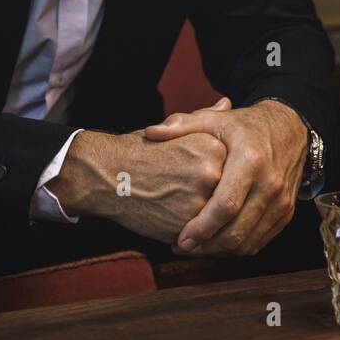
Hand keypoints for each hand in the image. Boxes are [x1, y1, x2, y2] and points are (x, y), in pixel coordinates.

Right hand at [44, 128, 226, 245]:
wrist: (107, 173)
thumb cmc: (140, 151)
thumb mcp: (173, 128)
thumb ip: (205, 119)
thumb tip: (227, 103)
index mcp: (215, 147)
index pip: (232, 172)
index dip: (212, 180)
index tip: (191, 178)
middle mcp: (213, 172)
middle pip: (225, 195)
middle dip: (209, 201)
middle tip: (182, 196)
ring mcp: (201, 200)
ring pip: (216, 219)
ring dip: (204, 221)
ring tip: (175, 207)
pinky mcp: (186, 225)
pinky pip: (201, 236)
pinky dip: (191, 235)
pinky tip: (169, 219)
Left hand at [143, 97, 307, 256]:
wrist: (291, 128)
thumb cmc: (245, 125)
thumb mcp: (215, 119)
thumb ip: (181, 125)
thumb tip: (151, 132)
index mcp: (250, 160)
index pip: (226, 205)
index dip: (202, 227)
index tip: (180, 238)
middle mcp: (270, 184)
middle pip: (237, 231)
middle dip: (207, 246)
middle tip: (182, 247)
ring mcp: (282, 201)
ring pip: (249, 242)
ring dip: (219, 252)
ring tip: (195, 248)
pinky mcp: (286, 213)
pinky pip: (260, 241)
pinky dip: (236, 248)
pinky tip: (215, 243)